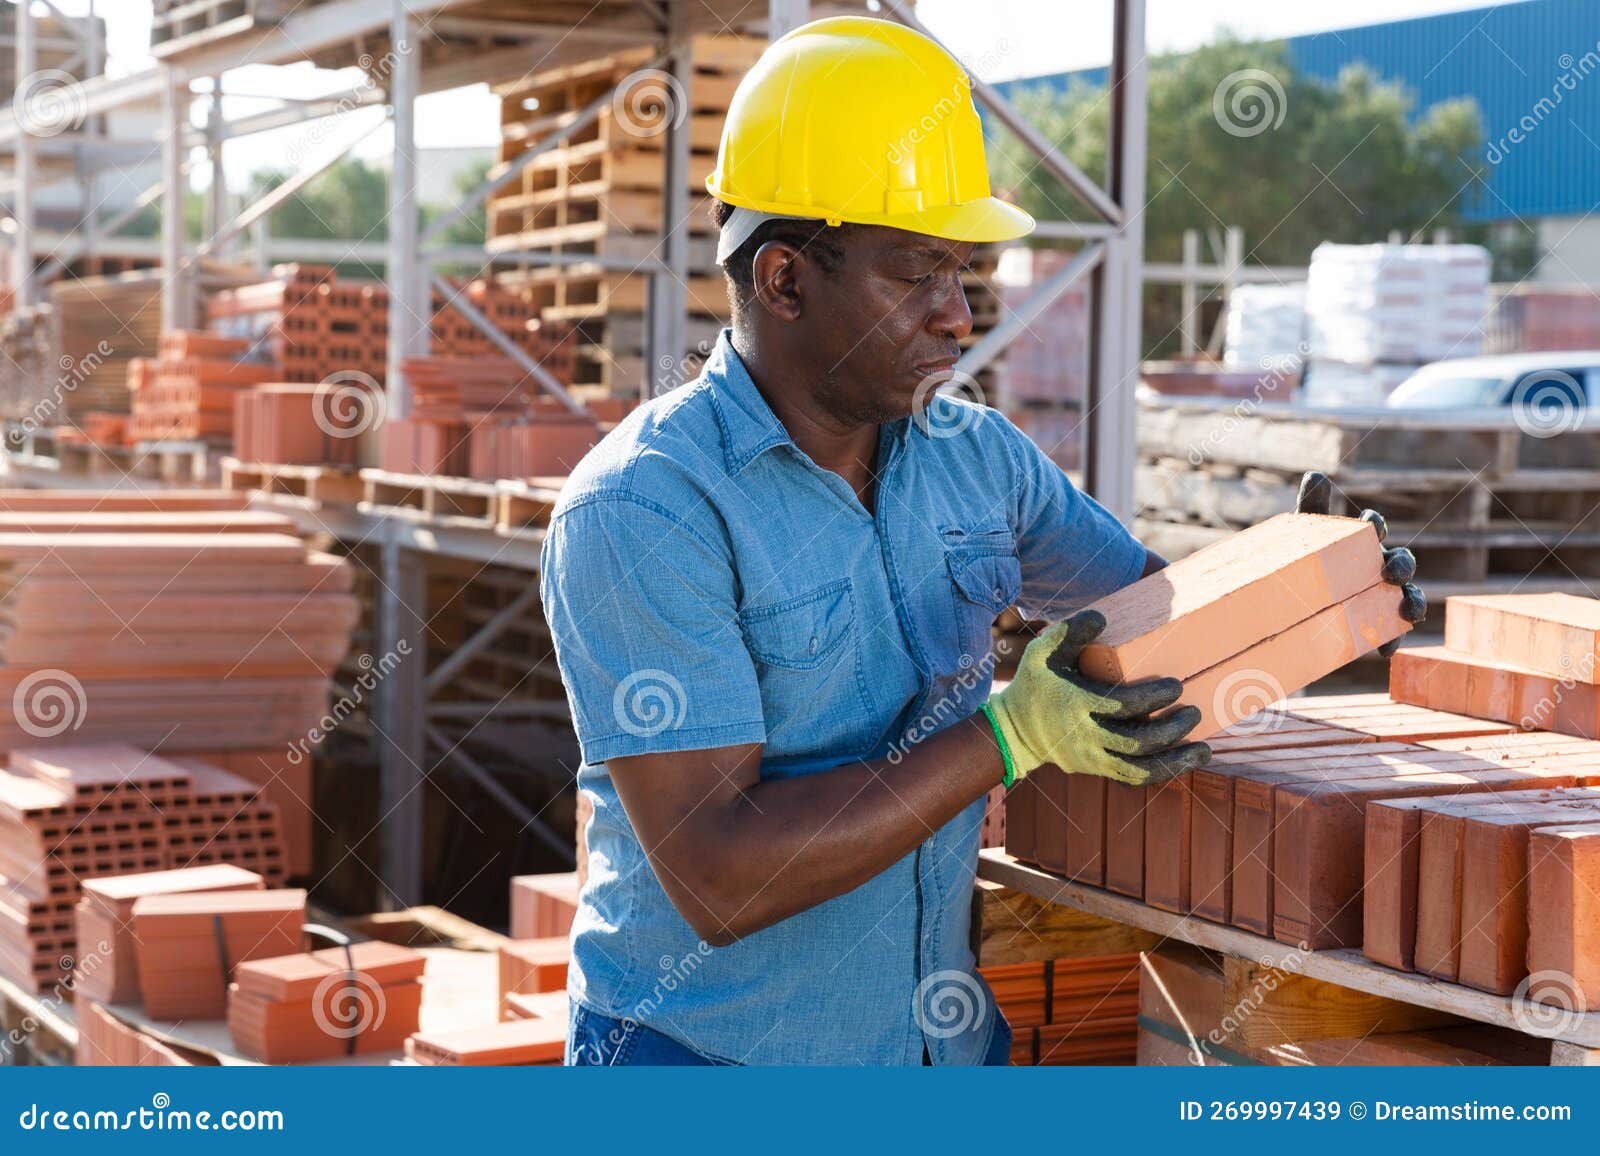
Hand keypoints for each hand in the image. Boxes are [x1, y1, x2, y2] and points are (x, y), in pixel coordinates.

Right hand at [984, 611, 1210, 786]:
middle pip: (1137, 742)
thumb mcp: (1041, 652)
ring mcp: (1091, 759)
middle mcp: (1085, 737)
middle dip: (1171, 730)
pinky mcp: (1096, 770)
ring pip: (1139, 770)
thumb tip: (1103, 618)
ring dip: (1174, 761)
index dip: (1153, 698)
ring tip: (1203, 749)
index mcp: (1075, 705)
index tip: (1176, 685)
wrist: (1014, 732)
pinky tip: (1182, 762)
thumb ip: (1069, 631)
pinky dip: (1161, 773)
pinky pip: (1133, 779)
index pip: (1122, 706)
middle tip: (1193, 712)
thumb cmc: (1033, 685)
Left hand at [1295, 471, 1426, 656]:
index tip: (1371, 526)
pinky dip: (1392, 640)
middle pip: (1402, 560)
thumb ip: (1313, 508)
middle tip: (1391, 572)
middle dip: (1402, 565)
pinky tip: (1385, 649)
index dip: (1376, 524)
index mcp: (1364, 541)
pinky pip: (1392, 632)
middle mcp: (1380, 566)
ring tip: (1408, 610)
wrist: (1297, 603)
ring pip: (1409, 596)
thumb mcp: (1307, 536)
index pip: (1375, 527)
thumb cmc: (1309, 560)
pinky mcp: (1377, 623)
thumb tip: (1314, 473)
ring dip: (1413, 601)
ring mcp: (1383, 595)